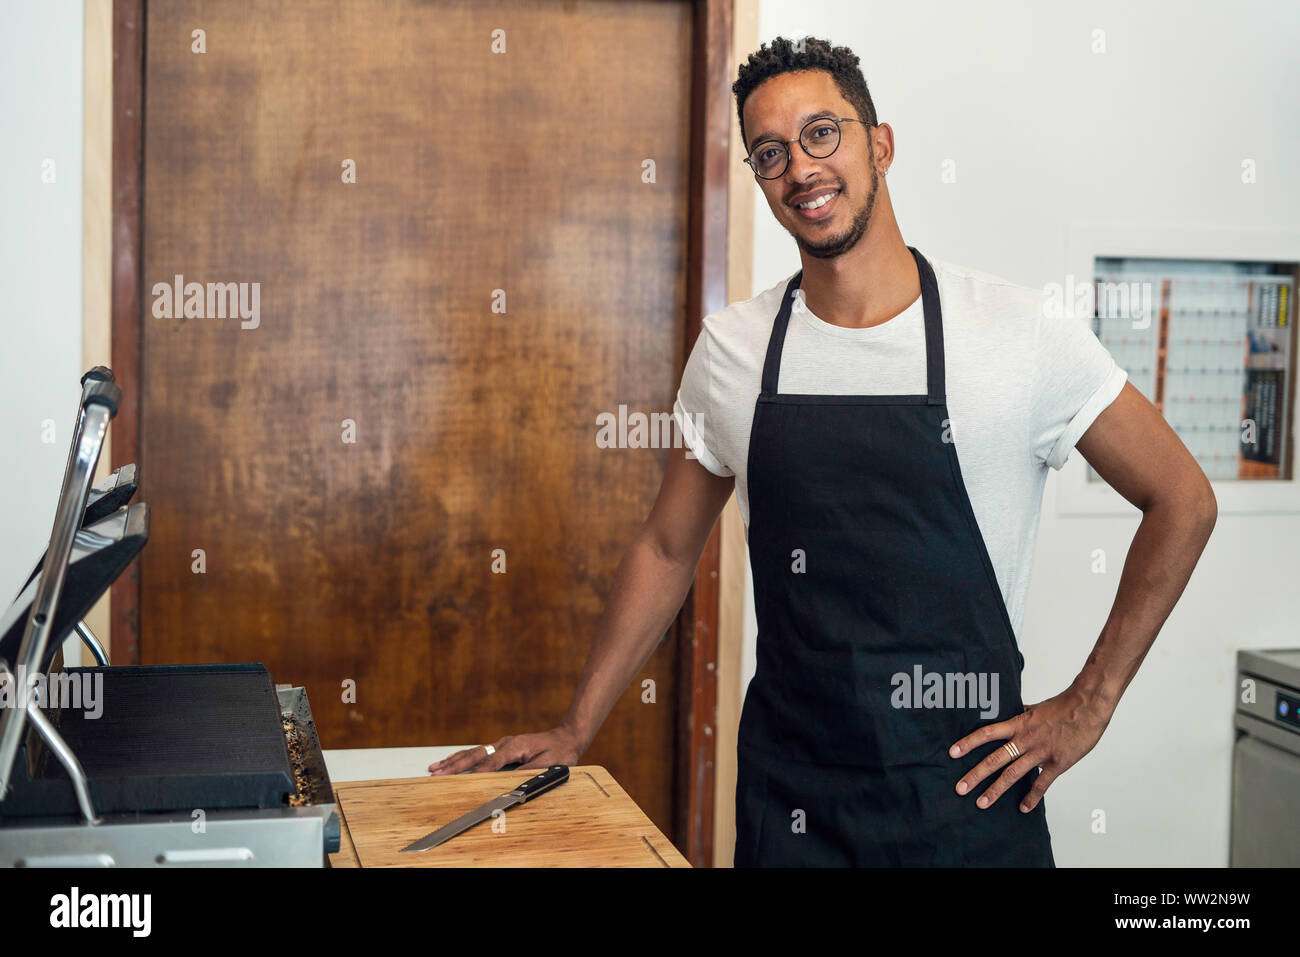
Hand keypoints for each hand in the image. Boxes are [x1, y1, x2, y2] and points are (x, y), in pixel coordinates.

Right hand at [428, 725, 585, 774]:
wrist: (567, 737)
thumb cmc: (560, 752)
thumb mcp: (549, 764)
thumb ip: (530, 772)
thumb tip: (513, 781)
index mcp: (514, 746)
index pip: (490, 762)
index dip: (475, 773)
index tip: (459, 782)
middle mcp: (505, 743)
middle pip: (475, 755)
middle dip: (455, 765)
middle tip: (436, 773)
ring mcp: (503, 744)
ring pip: (474, 752)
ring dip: (454, 760)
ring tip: (436, 767)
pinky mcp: (503, 747)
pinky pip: (480, 753)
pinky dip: (464, 757)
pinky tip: (454, 761)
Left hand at [948, 683, 1112, 811]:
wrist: (1088, 706)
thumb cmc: (1063, 706)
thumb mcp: (1035, 709)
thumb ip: (1021, 716)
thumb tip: (1012, 714)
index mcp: (1018, 724)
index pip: (986, 733)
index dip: (968, 743)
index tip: (952, 753)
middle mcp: (1025, 739)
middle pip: (995, 759)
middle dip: (975, 775)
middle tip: (960, 788)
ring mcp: (1040, 752)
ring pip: (1013, 774)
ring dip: (996, 790)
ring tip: (981, 803)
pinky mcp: (1057, 763)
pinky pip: (1041, 784)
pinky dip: (1032, 798)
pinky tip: (1023, 809)